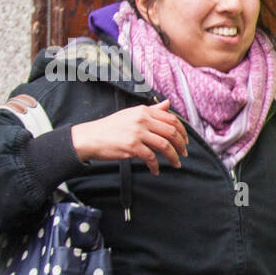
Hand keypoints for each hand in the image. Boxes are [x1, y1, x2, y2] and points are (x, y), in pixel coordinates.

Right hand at [70, 99, 188, 175]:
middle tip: (184, 154)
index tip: (186, 141)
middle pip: (171, 132)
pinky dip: (156, 166)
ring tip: (176, 163)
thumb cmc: (111, 127)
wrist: (90, 137)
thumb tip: (168, 103)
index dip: (183, 131)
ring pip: (165, 146)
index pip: (171, 119)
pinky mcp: (132, 147)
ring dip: (173, 157)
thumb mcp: (131, 114)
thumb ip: (152, 110)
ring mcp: (137, 133)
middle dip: (181, 145)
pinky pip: (151, 158)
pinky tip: (155, 170)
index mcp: (144, 111)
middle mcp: (142, 120)